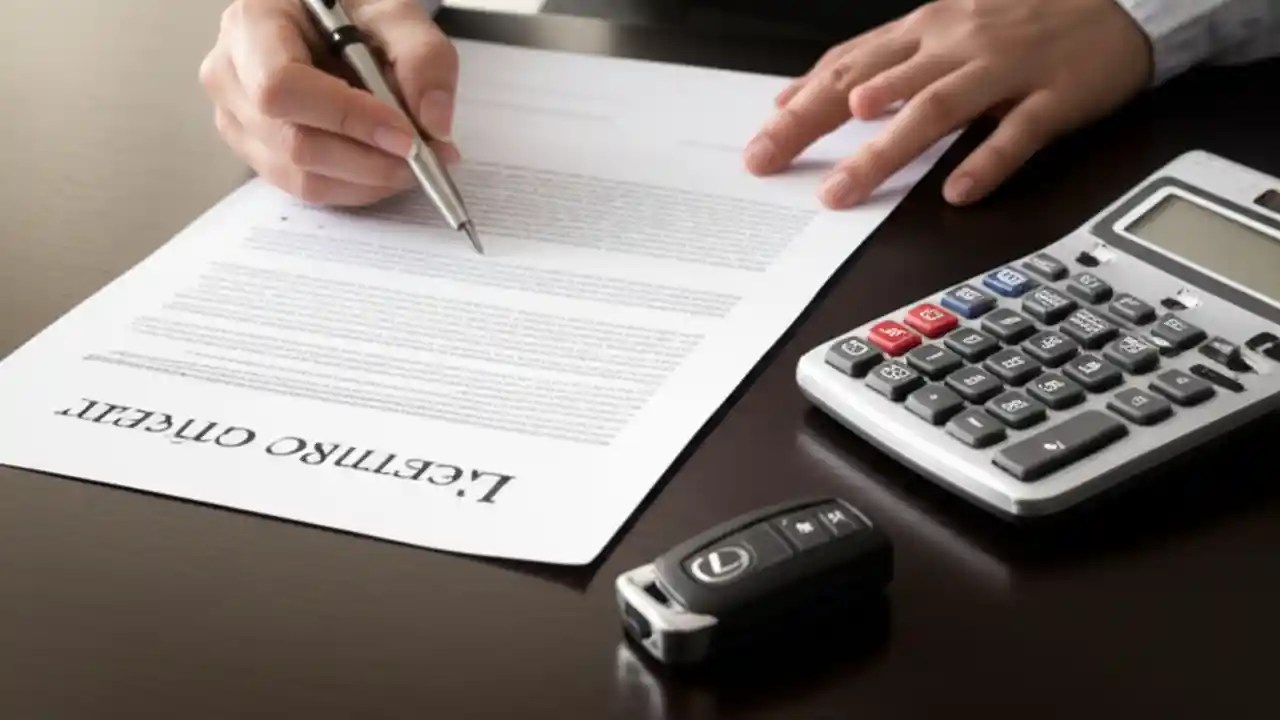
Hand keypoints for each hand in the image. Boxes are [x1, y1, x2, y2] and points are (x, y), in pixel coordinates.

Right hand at [199, 0, 459, 205]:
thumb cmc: (353, 12)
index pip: (282, 86)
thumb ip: (423, 59)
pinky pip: (307, 188)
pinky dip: (358, 187)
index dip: (346, 118)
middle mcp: (231, 75)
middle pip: (294, 142)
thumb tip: (433, 124)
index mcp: (253, 23)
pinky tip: (387, 166)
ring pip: (302, 175)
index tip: (406, 135)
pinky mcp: (257, 153)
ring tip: (415, 160)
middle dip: (370, 159)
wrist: (331, 22)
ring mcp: (237, 120)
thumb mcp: (395, 14)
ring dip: (370, 179)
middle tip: (427, 155)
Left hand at [744, 0, 1151, 207]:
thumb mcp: (940, 29)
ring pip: (936, 108)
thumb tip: (804, 93)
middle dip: (816, 125)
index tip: (760, 142)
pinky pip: (1018, 132)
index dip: (799, 104)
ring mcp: (1006, 68)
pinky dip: (986, 161)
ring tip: (846, 185)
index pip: (847, 66)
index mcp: (926, 29)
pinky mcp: (1055, 95)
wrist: (1120, 2)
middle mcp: (956, 44)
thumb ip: (876, 62)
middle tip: (772, 162)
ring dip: (886, 149)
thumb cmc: (1020, 23)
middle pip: (874, 84)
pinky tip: (957, 191)